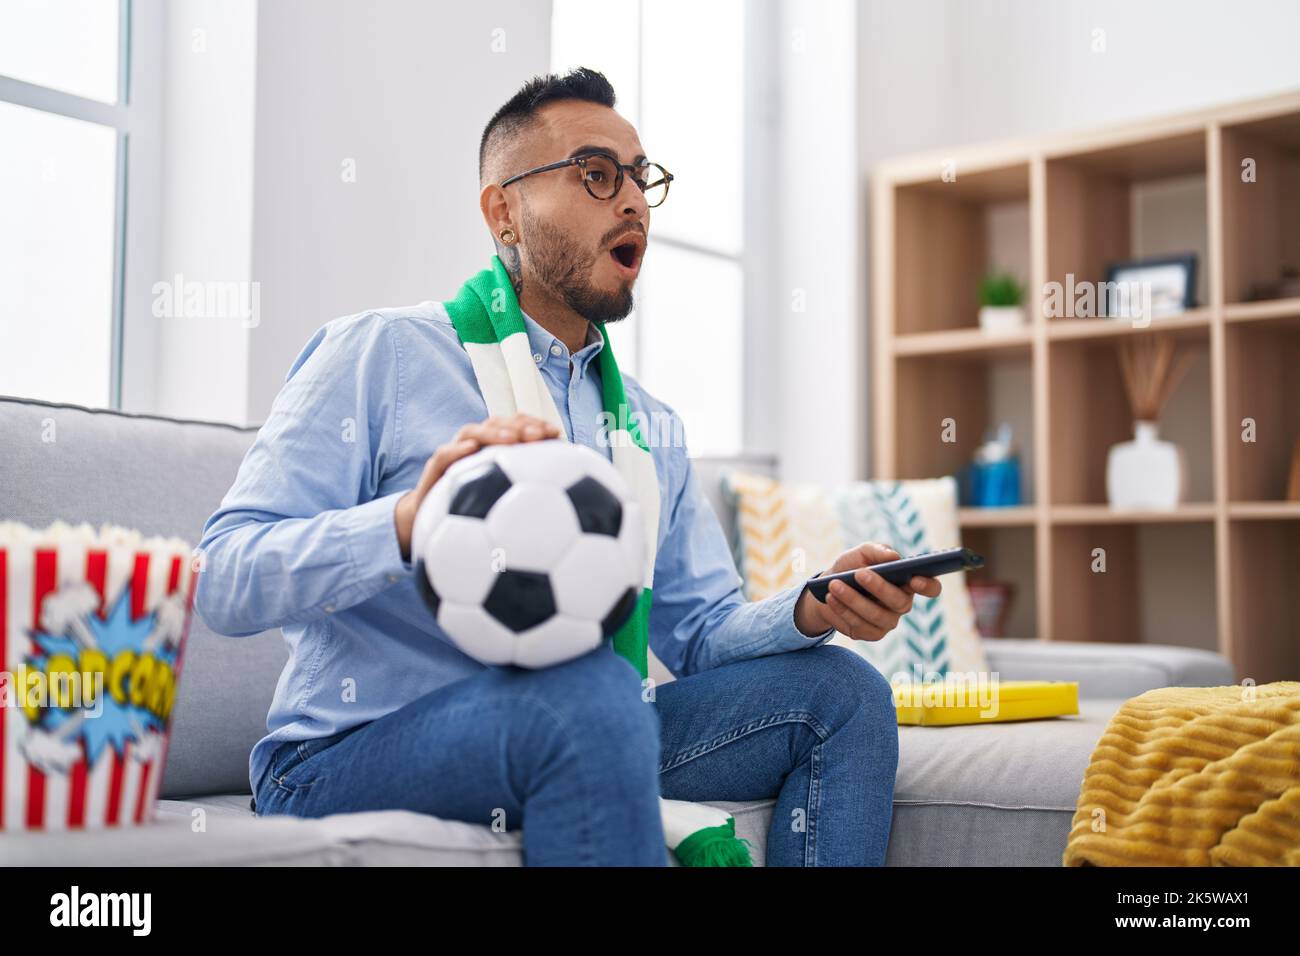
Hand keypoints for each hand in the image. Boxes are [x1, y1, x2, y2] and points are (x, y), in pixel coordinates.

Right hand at [394, 413, 560, 559]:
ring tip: (510, 439)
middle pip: (496, 424)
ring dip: (491, 432)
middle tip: (538, 435)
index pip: (515, 427)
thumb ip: (532, 495)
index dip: (535, 425)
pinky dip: (456, 450)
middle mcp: (475, 448)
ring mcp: (454, 457)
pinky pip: (443, 456)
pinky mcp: (434, 472)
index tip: (556, 433)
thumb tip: (567, 489)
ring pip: (470, 433)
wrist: (433, 528)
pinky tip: (471, 450)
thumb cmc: (476, 518)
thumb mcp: (505, 506)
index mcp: (494, 452)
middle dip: (518, 425)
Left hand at [793, 542, 942, 640]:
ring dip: (852, 599)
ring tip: (833, 585)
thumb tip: (893, 556)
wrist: (828, 585)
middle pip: (899, 602)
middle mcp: (902, 604)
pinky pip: (858, 627)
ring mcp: (888, 621)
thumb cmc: (853, 566)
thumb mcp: (862, 553)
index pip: (931, 587)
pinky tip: (830, 600)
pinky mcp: (871, 634)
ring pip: (875, 615)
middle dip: (878, 587)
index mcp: (907, 582)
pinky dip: (842, 611)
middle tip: (858, 573)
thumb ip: (877, 551)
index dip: (928, 585)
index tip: (914, 578)